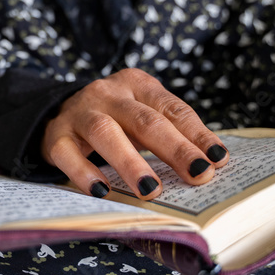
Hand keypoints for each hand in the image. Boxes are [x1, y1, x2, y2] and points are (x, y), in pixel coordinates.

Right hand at [40, 69, 229, 199]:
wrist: (56, 112)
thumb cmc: (114, 119)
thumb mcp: (142, 115)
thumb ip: (170, 132)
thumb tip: (210, 163)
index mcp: (136, 83)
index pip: (172, 108)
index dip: (197, 134)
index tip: (218, 158)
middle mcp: (108, 93)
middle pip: (144, 120)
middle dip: (175, 149)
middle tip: (198, 174)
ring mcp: (79, 113)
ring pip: (106, 133)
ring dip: (131, 162)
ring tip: (152, 189)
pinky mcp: (56, 136)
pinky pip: (68, 154)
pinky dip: (85, 173)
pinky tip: (103, 191)